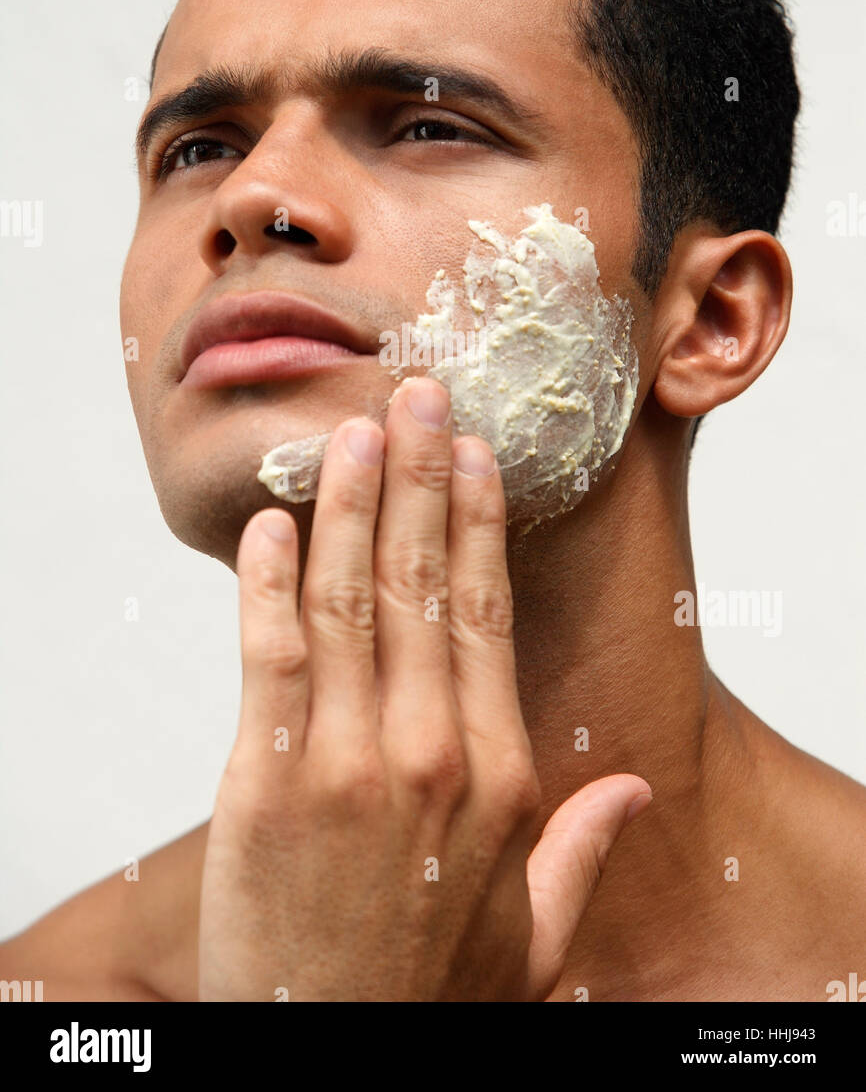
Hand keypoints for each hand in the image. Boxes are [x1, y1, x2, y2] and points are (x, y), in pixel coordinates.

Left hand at [198, 376, 650, 1000]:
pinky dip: (268, 582)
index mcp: (501, 776)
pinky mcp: (265, 787)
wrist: (339, 1071)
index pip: (488, 614)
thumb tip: (636, 794)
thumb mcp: (535, 940)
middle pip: (423, 583)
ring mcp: (347, 765)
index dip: (476, 523)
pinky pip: (268, 657)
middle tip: (418, 395)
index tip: (475, 455)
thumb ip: (583, 852)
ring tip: (353, 432)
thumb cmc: (431, 1000)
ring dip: (351, 504)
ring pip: (349, 600)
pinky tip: (272, 526)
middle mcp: (431, 753)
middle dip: (418, 476)